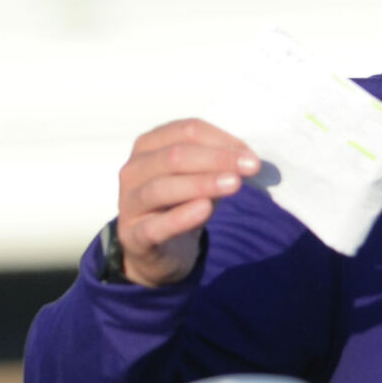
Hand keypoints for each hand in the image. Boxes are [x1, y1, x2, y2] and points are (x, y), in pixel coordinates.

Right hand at [115, 119, 260, 286]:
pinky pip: (155, 225)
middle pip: (175, 156)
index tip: (252, 154)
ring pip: (162, 187)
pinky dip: (181, 217)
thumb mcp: (200, 178)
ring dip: (202, 183)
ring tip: (234, 184)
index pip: (186, 131)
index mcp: (149, 145)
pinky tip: (204, 209)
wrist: (158, 251)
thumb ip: (218, 164)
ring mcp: (129, 202)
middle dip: (217, 158)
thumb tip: (249, 157)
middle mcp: (134, 169)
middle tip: (252, 166)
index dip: (221, 139)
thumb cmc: (181, 204)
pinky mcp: (133, 236)